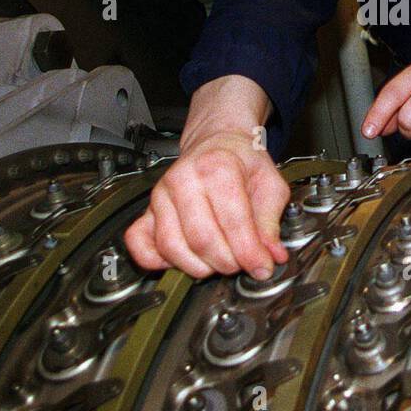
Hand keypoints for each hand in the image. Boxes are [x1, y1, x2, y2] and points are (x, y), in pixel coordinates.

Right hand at [124, 76, 289, 279]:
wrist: (217, 142)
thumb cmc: (241, 161)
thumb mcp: (270, 184)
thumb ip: (270, 222)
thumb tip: (272, 256)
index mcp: (217, 167)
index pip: (233, 223)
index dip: (250, 254)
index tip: (262, 268)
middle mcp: (183, 180)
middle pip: (202, 240)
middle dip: (227, 263)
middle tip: (241, 263)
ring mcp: (161, 195)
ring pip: (172, 247)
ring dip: (199, 266)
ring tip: (219, 261)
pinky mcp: (147, 210)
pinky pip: (139, 243)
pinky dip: (157, 261)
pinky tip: (181, 260)